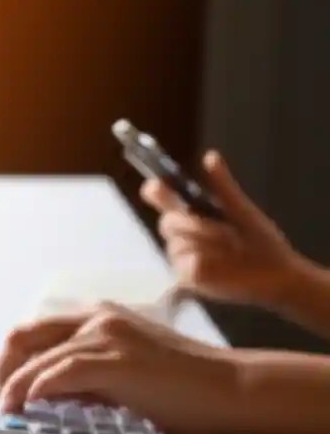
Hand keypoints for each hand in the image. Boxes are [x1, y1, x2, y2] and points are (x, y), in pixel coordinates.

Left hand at [0, 305, 241, 433]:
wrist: (231, 391)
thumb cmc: (182, 391)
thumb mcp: (122, 376)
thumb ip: (84, 377)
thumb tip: (39, 397)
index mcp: (99, 318)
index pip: (34, 331)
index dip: (10, 361)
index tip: (4, 391)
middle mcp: (98, 318)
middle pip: (22, 336)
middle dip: (1, 370)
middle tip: (0, 403)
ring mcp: (107, 335)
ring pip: (35, 355)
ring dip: (12, 386)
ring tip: (7, 412)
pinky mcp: (116, 359)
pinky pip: (59, 372)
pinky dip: (36, 389)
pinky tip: (29, 406)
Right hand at [143, 150, 309, 307]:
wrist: (276, 273)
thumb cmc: (260, 241)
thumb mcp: (242, 210)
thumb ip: (223, 186)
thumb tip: (210, 155)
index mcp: (192, 215)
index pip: (163, 199)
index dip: (156, 191)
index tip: (156, 186)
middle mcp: (182, 235)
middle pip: (168, 222)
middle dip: (195, 224)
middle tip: (226, 231)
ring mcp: (182, 257)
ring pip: (178, 245)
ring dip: (208, 245)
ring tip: (232, 250)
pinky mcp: (187, 279)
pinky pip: (185, 264)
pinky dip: (204, 262)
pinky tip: (222, 265)